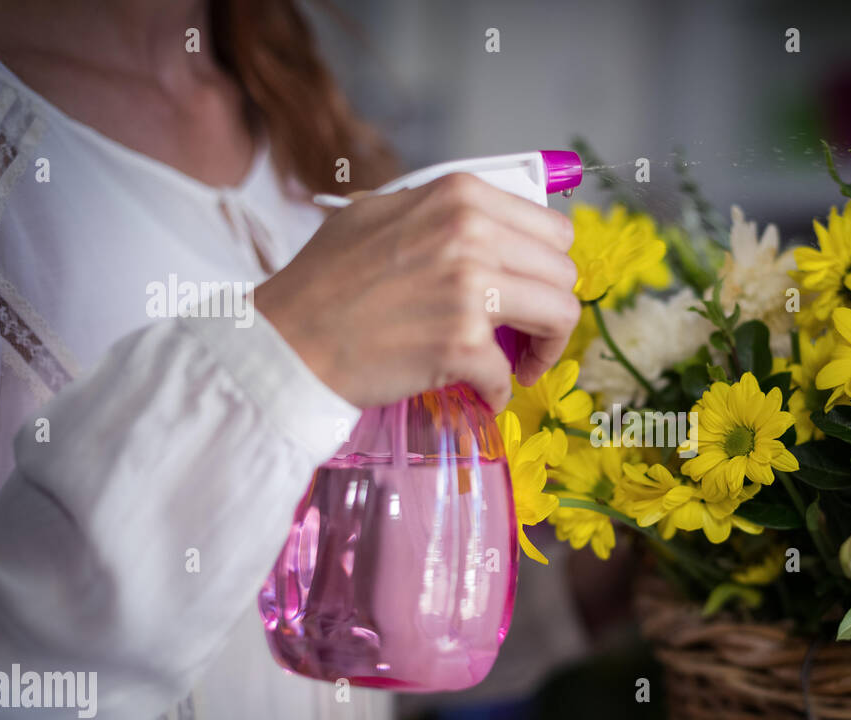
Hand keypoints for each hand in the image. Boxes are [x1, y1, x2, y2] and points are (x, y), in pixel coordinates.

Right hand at [255, 173, 579, 411]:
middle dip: (551, 309)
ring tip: (518, 365)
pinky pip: (510, 374)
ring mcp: (469, 289)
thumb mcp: (382, 212)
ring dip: (544, 349)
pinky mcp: (462, 344)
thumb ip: (444, 214)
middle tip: (527, 335)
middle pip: (563, 274)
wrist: (286, 340)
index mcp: (460, 196)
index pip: (552, 229)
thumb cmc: (326, 280)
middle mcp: (471, 234)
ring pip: (560, 317)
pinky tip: (478, 391)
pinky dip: (498, 391)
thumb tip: (496, 230)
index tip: (532, 291)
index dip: (548, 267)